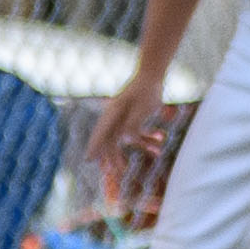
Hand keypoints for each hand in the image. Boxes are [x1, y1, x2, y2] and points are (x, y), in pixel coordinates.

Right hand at [84, 76, 166, 207]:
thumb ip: (133, 125)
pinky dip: (149, 137)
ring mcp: (125, 118)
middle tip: (115, 172)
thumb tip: (125, 141)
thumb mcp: (140, 109)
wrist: (152, 76)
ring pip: (127, 138)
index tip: (88, 159)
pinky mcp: (135, 117)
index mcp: (112, 115)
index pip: (101, 135)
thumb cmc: (144, 91)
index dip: (94, 148)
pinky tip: (161, 140)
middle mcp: (115, 118)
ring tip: (153, 154)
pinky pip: (140, 132)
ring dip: (140, 146)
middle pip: (112, 141)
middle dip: (114, 157)